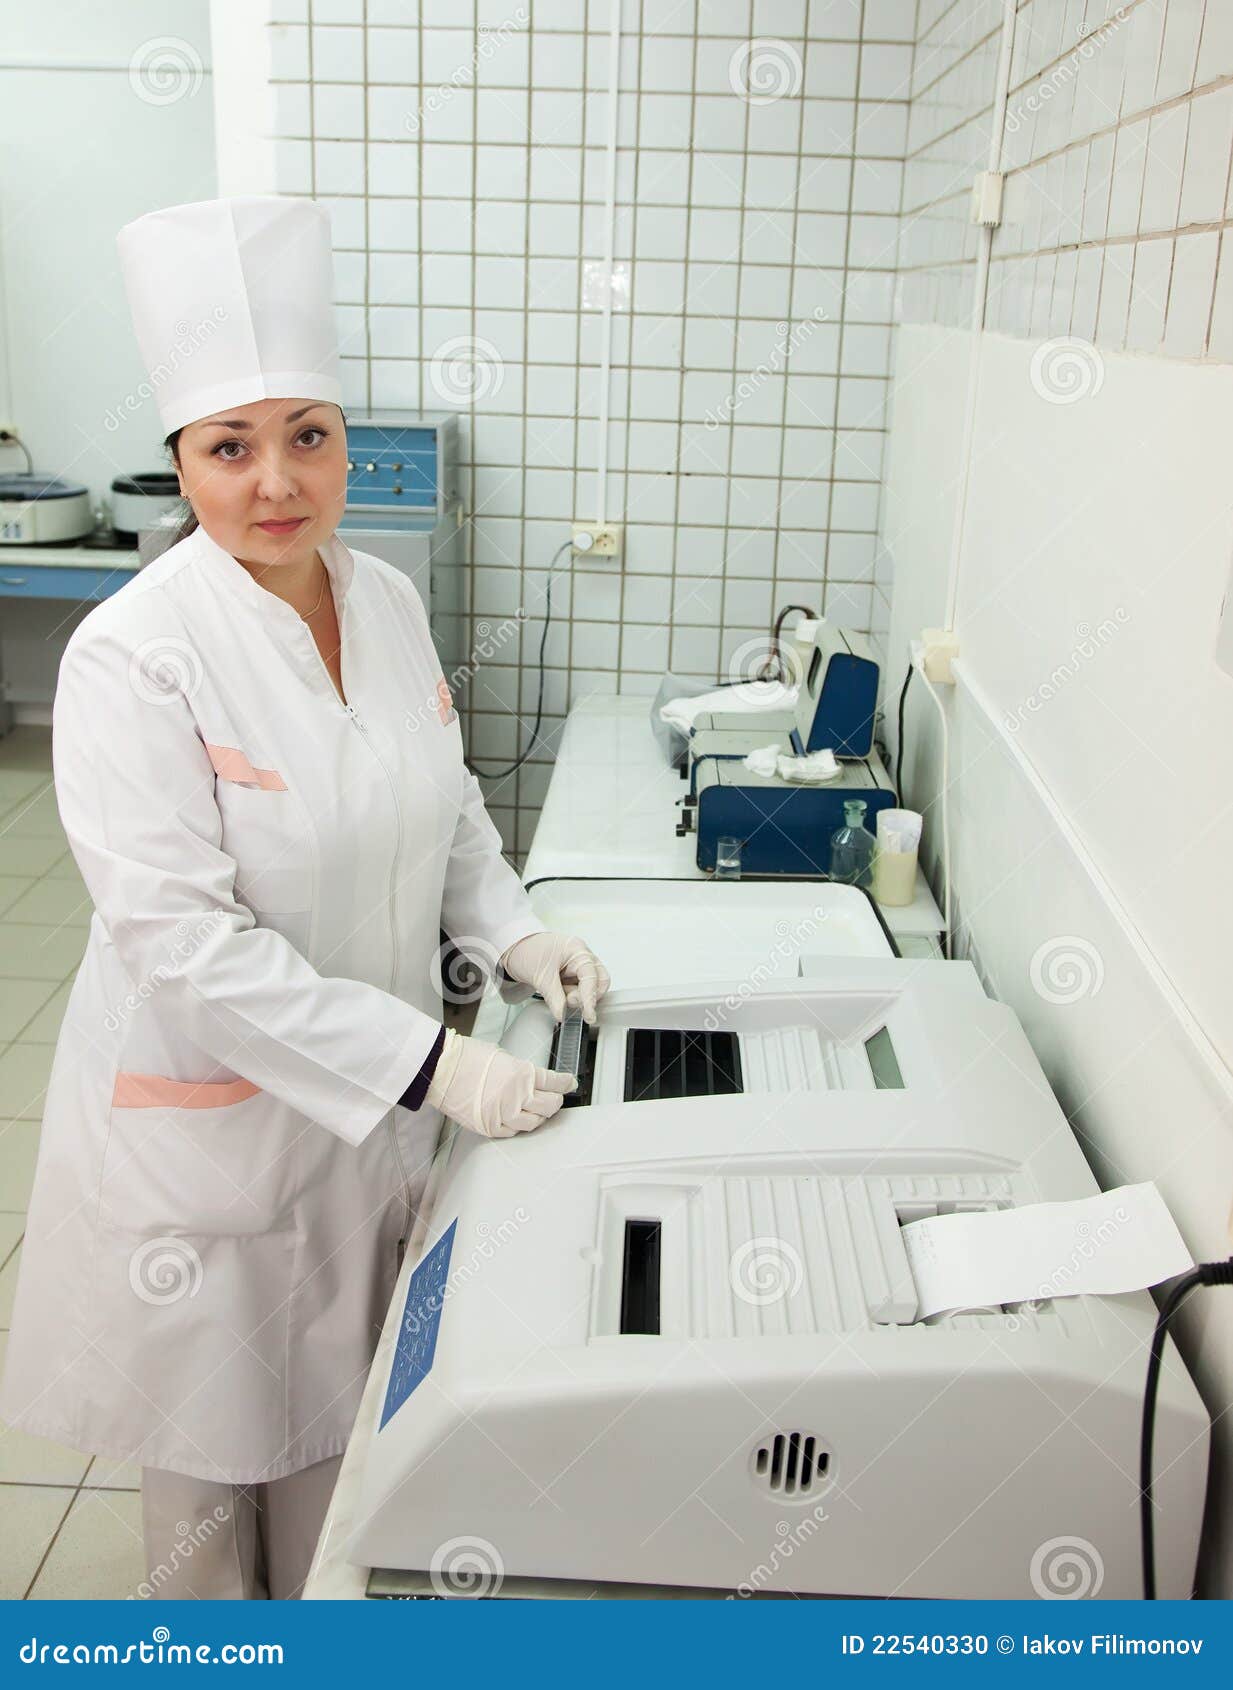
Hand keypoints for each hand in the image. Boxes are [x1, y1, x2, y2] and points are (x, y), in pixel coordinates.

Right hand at [425, 1027, 574, 1137]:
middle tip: (556, 1097)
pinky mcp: (489, 1127)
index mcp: (522, 1074)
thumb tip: (533, 1080)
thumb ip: (520, 1071)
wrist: (440, 1069)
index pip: (554, 1083)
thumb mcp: (502, 1056)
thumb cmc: (467, 1056)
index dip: (565, 1083)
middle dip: (556, 1100)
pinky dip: (519, 1125)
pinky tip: (519, 1118)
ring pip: (535, 1122)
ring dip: (540, 1115)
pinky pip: (513, 1131)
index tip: (570, 1083)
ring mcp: (503, 1115)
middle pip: (550, 1105)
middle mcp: (516, 1097)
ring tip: (539, 1110)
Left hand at [499, 931, 610, 1022]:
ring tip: (555, 992)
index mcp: (577, 950)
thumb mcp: (540, 977)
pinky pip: (578, 989)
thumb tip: (562, 1014)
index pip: (591, 977)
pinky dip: (569, 995)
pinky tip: (557, 993)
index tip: (589, 1015)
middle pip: (599, 981)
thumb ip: (554, 997)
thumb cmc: (527, 952)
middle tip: (568, 1002)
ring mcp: (578, 966)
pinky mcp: (571, 975)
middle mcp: (582, 957)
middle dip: (586, 996)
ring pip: (589, 988)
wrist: (514, 949)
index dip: (590, 997)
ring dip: (575, 996)